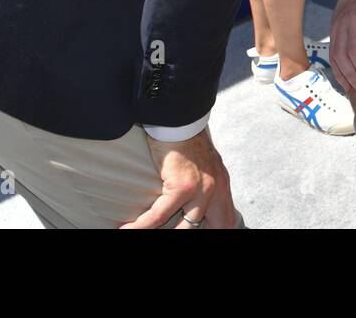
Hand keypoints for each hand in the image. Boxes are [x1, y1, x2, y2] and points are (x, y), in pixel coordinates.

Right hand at [123, 128, 237, 228]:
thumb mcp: (206, 166)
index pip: (226, 219)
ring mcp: (201, 189)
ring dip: (161, 234)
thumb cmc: (187, 141)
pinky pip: (159, 214)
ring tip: (139, 234)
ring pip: (184, 228)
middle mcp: (216, 189)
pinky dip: (142, 225)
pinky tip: (128, 228)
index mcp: (222, 184)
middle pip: (216, 226)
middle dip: (195, 234)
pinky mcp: (182, 186)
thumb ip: (206, 186)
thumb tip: (198, 207)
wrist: (179, 121)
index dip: (217, 230)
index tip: (203, 232)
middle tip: (170, 234)